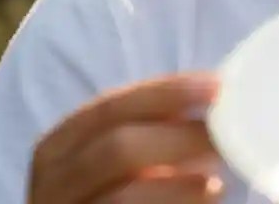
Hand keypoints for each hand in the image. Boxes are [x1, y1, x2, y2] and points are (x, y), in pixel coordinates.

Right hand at [28, 73, 222, 202]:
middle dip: (179, 139)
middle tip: (224, 139)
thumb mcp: (119, 153)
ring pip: (123, 196)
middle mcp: (53, 180)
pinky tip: (204, 199)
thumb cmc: (113, 188)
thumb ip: (150, 129)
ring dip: (179, 185)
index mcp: (59, 145)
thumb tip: (213, 97)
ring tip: (217, 183)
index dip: (166, 93)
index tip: (216, 86)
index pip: (111, 107)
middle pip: (118, 149)